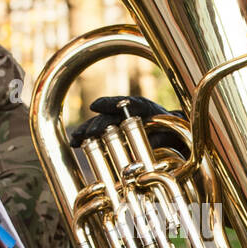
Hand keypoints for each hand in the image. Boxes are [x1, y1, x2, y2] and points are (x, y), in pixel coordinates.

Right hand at [68, 96, 183, 147]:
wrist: (171, 135)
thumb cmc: (172, 132)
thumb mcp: (171, 135)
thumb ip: (162, 138)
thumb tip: (151, 143)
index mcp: (144, 108)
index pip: (127, 103)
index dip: (111, 104)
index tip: (96, 106)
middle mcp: (128, 113)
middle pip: (110, 116)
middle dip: (98, 124)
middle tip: (89, 133)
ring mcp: (119, 123)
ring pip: (99, 125)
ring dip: (86, 131)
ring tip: (75, 139)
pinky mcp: (113, 134)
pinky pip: (97, 136)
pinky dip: (85, 139)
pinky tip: (74, 143)